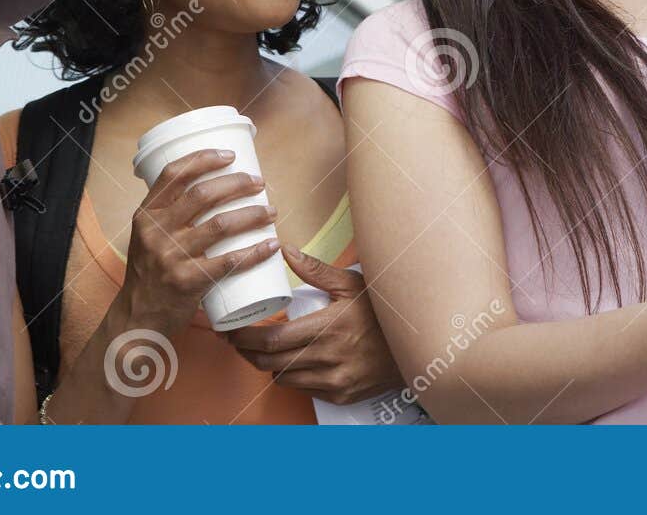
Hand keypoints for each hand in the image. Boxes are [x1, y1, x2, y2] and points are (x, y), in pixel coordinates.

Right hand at [121, 149, 280, 334]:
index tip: (230, 155)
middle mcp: (157, 232)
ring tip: (271, 211)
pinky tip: (272, 245)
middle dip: (237, 183)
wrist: (137, 319)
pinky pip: (229, 262)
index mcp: (147, 215)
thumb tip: (213, 185)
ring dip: (253, 214)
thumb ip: (170, 213)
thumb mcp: (148, 237)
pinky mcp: (188, 282)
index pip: (173, 174)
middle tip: (259, 183)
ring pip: (221, 224)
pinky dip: (255, 252)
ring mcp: (172, 257)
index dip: (203, 159)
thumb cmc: (151, 273)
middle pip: (203, 195)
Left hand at [225, 246, 401, 404]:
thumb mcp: (352, 284)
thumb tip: (285, 250)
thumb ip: (316, 270)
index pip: (272, 339)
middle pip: (270, 362)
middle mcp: (330, 359)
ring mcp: (336, 381)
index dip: (244, 337)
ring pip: (283, 378)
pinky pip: (303, 389)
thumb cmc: (382, 311)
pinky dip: (291, 376)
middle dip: (246, 352)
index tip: (230, 330)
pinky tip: (290, 361)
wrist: (417, 345)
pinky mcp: (341, 396)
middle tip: (235, 340)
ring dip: (267, 365)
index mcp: (329, 328)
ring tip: (260, 349)